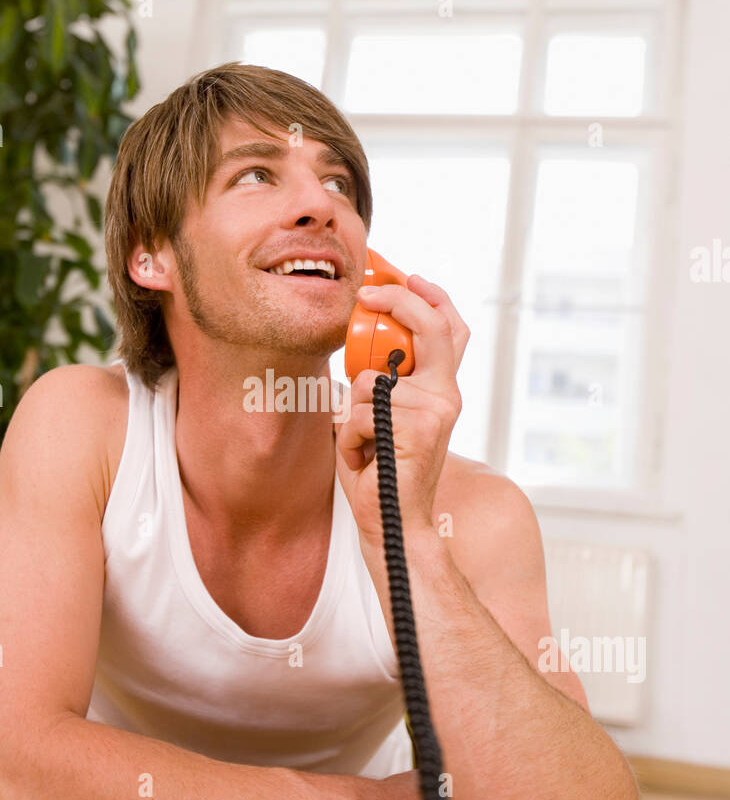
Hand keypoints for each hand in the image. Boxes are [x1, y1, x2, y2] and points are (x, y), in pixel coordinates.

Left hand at [334, 274, 469, 551]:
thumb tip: (360, 357)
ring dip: (349, 416)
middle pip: (430, 328)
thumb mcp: (379, 417)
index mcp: (440, 391)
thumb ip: (380, 385)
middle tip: (366, 293)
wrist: (391, 521)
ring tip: (361, 445)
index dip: (433, 299)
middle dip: (397, 300)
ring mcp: (436, 412)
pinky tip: (364, 459)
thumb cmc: (380, 471)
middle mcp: (445, 396)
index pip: (450, 332)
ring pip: (368, 383)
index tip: (410, 277)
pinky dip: (348, 437)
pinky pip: (361, 412)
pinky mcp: (419, 429)